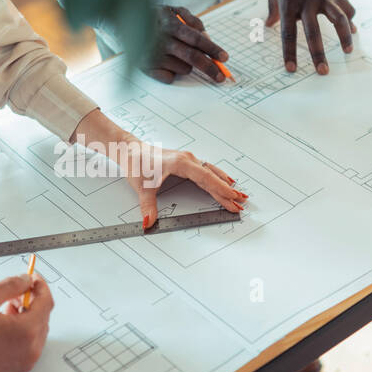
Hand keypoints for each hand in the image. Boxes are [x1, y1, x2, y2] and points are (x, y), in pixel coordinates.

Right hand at [0, 275, 52, 371]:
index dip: (40, 286)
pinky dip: (23, 329)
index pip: (46, 302)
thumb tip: (25, 280)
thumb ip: (9, 285)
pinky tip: (4, 324)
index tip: (33, 277)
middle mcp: (31, 348)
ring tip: (6, 308)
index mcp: (26, 331)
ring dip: (27, 314)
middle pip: (43, 315)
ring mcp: (27, 360)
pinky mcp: (19, 367)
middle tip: (15, 291)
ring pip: (36, 329)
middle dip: (32, 299)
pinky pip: (29, 343)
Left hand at [115, 138, 247, 227]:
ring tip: (238, 192)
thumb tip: (149, 222)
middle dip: (228, 190)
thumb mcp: (142, 186)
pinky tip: (224, 180)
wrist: (129, 149)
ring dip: (225, 182)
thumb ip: (147, 206)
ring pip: (212, 171)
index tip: (232, 199)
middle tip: (242, 202)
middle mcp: (188, 160)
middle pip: (213, 176)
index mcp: (181, 163)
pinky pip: (206, 169)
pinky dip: (217, 176)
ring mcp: (187, 160)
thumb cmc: (136, 162)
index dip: (221, 190)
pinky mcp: (185, 162)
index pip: (206, 179)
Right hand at [147, 5, 228, 83]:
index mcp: (170, 24)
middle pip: (192, 57)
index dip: (212, 49)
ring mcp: (152, 55)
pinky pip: (169, 78)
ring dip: (187, 65)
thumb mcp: (172, 10)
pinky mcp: (145, 67)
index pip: (196, 39)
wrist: (124, 22)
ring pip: (183, 69)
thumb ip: (191, 19)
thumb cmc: (153, 17)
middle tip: (220, 76)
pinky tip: (165, 62)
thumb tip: (205, 34)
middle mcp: (161, 40)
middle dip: (209, 68)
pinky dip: (172, 72)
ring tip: (176, 54)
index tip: (224, 58)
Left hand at [265, 0, 356, 73]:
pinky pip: (345, 6)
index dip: (289, 52)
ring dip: (343, 37)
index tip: (291, 69)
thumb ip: (272, 7)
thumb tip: (269, 25)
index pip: (288, 33)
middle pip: (313, 32)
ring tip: (347, 51)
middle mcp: (306, 0)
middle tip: (323, 72)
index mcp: (288, 1)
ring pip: (337, 19)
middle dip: (318, 54)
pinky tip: (352, 31)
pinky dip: (349, 19)